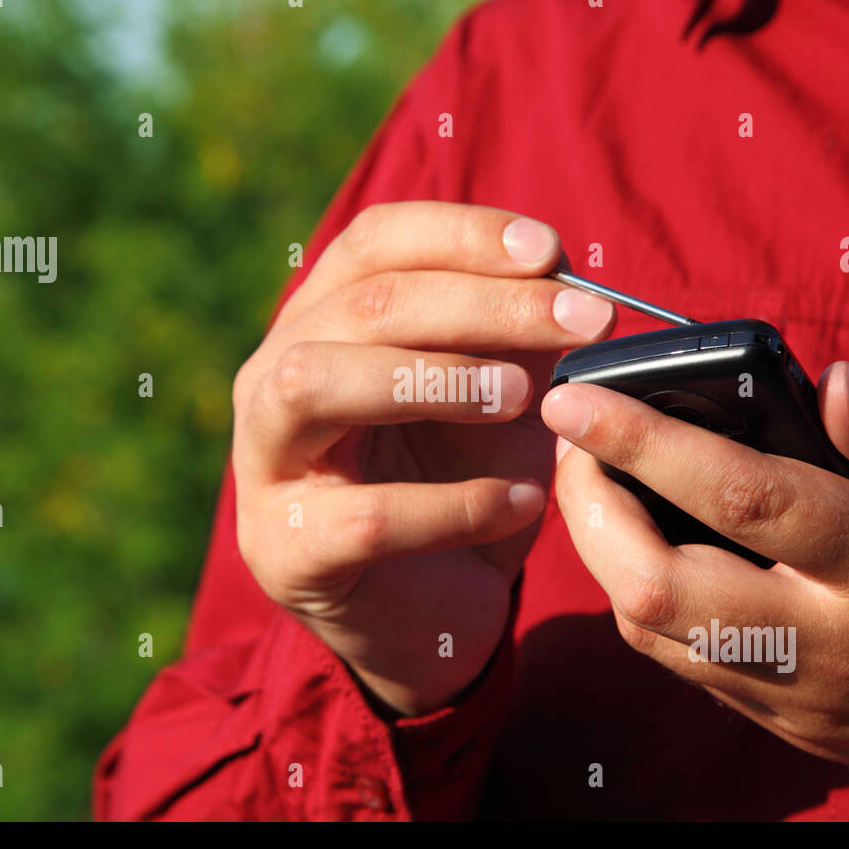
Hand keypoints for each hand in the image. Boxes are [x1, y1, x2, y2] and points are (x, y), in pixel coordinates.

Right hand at [232, 202, 614, 715]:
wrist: (430, 614)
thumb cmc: (458, 485)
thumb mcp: (497, 399)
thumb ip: (515, 337)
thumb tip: (565, 276)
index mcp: (320, 323)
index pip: (374, 243)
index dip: (462, 234)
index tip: (550, 251)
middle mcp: (272, 378)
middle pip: (363, 305)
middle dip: (483, 304)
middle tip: (583, 320)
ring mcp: (266, 465)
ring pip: (318, 383)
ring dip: (435, 378)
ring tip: (524, 398)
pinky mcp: (286, 551)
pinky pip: (367, 516)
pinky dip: (457, 505)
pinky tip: (526, 502)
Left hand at [542, 361, 848, 785]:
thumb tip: (826, 382)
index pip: (740, 496)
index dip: (641, 442)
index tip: (576, 398)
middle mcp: (829, 639)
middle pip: (657, 586)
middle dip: (588, 510)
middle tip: (575, 443)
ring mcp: (801, 693)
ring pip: (653, 635)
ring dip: (604, 555)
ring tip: (603, 485)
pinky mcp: (787, 723)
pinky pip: (682, 666)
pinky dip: (642, 601)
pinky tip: (651, 547)